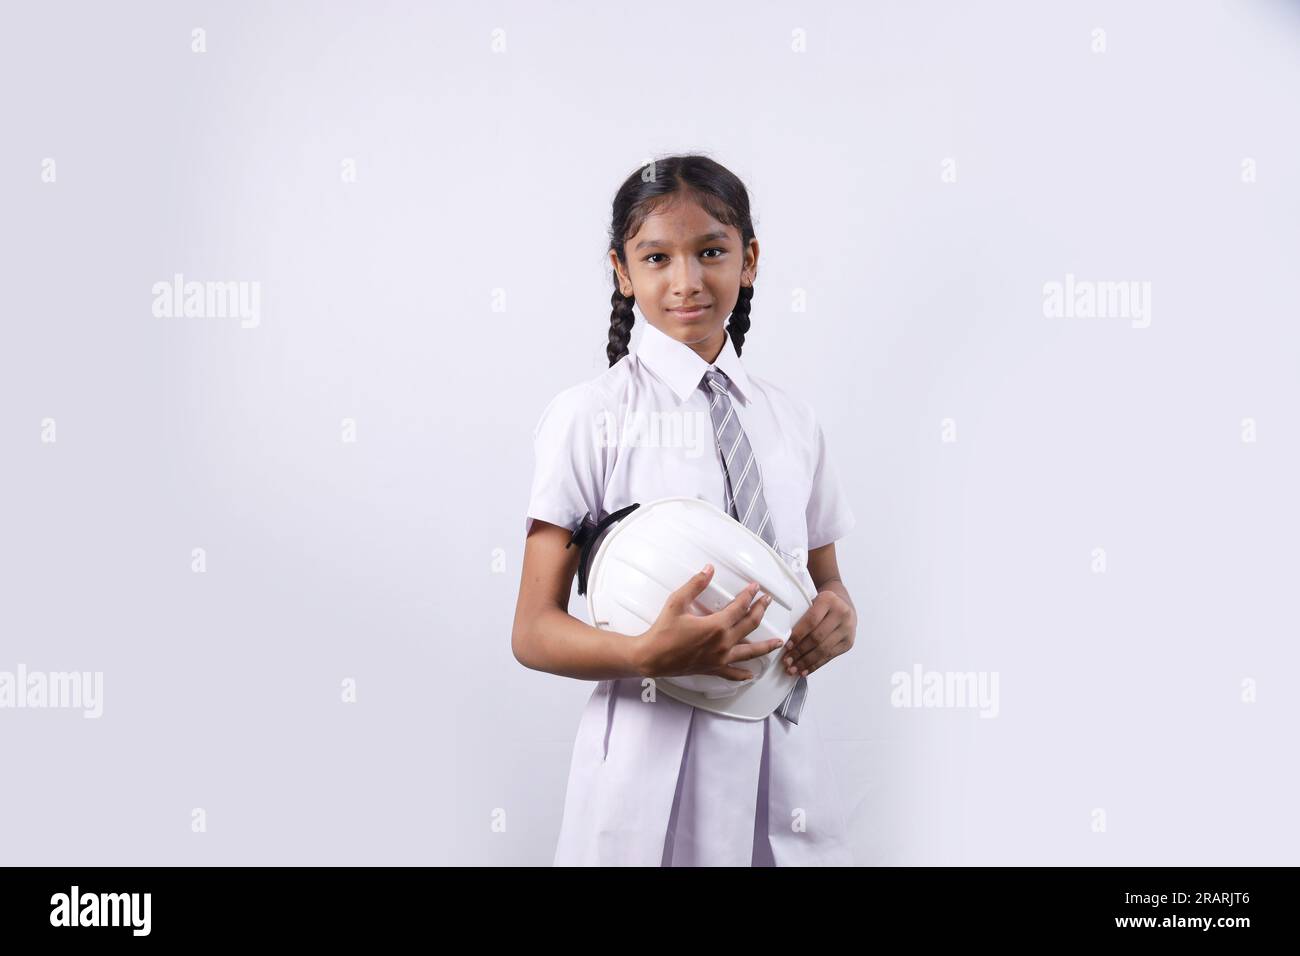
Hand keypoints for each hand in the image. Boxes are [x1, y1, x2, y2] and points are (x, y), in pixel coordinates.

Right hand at [632, 565, 782, 680]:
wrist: (651, 657)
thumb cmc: (662, 631)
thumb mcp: (677, 602)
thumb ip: (695, 584)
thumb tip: (709, 569)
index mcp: (716, 626)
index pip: (740, 607)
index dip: (749, 595)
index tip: (755, 587)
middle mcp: (723, 643)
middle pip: (750, 625)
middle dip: (760, 610)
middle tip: (767, 601)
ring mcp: (720, 658)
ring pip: (750, 652)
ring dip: (766, 645)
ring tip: (779, 642)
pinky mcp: (713, 668)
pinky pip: (732, 673)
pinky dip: (743, 674)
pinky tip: (751, 674)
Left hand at [782, 590, 855, 677]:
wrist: (844, 604)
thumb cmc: (822, 604)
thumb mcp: (812, 601)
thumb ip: (801, 614)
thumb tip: (782, 638)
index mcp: (829, 600)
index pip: (811, 621)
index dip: (798, 635)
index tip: (786, 646)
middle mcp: (841, 614)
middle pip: (817, 637)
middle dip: (800, 652)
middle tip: (787, 661)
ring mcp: (847, 629)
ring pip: (823, 650)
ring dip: (806, 662)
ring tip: (793, 669)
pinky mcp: (848, 642)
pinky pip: (829, 656)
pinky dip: (815, 665)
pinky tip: (804, 670)